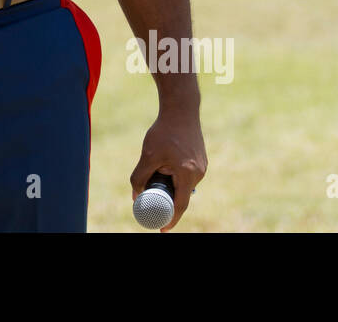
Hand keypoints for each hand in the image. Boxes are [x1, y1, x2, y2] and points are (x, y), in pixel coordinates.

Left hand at [129, 107, 206, 231]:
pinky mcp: (201, 159)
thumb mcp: (148, 156)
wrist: (181, 109)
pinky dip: (175, 176)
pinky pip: (187, 175)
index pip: (180, 205)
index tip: (161, 229)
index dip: (171, 219)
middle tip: (152, 201)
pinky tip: (166, 167)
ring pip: (183, 184)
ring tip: (156, 172)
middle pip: (181, 195)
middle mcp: (199, 173)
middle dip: (166, 200)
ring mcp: (202, 166)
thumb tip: (135, 197)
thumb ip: (139, 177)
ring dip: (170, 185)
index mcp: (188, 174)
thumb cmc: (163, 131)